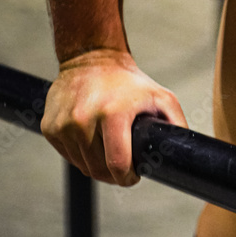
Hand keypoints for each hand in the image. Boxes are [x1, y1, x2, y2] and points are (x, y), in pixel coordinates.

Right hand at [41, 49, 187, 185]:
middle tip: (123, 165)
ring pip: (82, 165)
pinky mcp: (49, 127)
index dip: (127, 177)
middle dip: (113, 174)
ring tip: (108, 148)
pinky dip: (80, 154)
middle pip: (98, 169)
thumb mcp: (162, 97)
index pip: (117, 164)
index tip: (133, 176)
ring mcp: (63, 124)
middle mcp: (83, 120)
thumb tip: (186, 152)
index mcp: (113, 114)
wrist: (91, 59)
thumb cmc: (130, 82)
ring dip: (96, 165)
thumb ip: (176, 124)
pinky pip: (67, 155)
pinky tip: (91, 139)